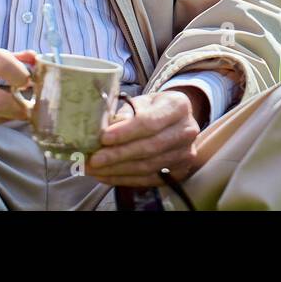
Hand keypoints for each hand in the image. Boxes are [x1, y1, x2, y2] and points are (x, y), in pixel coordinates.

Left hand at [85, 91, 199, 186]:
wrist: (176, 121)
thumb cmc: (154, 108)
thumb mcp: (141, 102)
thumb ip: (125, 114)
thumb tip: (103, 130)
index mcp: (178, 106)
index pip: (150, 122)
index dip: (126, 132)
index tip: (103, 138)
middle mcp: (186, 131)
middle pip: (149, 147)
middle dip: (118, 155)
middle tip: (94, 159)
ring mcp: (185, 154)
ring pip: (148, 166)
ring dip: (117, 170)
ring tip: (94, 169)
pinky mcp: (179, 171)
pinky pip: (148, 179)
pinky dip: (125, 179)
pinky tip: (106, 176)